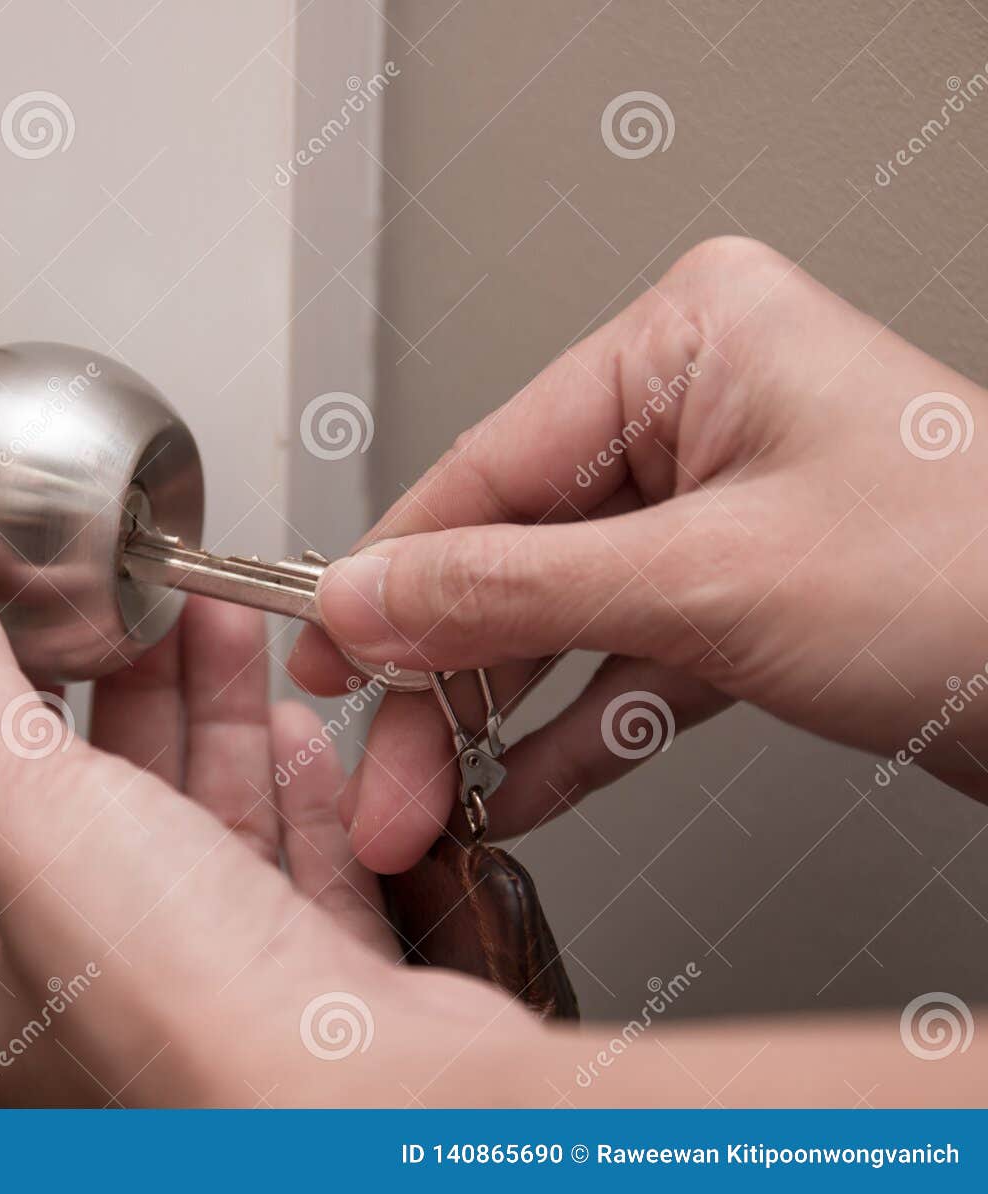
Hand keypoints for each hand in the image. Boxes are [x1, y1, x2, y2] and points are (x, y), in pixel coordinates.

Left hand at [0, 462, 534, 1106]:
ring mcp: (230, 990)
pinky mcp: (331, 987)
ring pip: (216, 825)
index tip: (39, 595)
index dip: (16, 680)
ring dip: (220, 714)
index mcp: (10, 971)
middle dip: (134, 676)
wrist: (376, 1108)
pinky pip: (309, 874)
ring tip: (224, 619)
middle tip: (149, 583)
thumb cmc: (178, 1002)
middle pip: (116, 797)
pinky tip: (303, 733)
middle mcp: (117, 994)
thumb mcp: (15, 788)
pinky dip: (303, 792)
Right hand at [290, 236, 987, 873]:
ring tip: (430, 799)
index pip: (489, 465)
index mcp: (688, 341)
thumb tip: (367, 600)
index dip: (392, 573)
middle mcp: (699, 410)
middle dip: (443, 678)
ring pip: (562, 617)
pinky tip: (513, 788)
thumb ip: (508, 594)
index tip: (323, 649)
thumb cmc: (977, 582)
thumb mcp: (704, 585)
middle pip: (515, 552)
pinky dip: (573, 729)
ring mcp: (720, 503)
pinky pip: (625, 658)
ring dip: (495, 719)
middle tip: (382, 768)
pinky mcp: (743, 589)